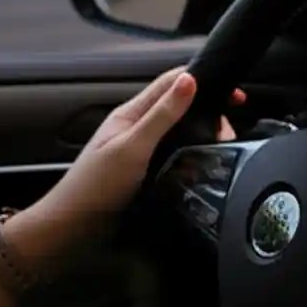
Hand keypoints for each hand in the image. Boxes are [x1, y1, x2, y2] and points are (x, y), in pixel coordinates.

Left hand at [24, 67, 242, 252]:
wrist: (72, 226)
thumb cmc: (96, 186)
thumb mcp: (133, 146)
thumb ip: (162, 114)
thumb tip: (189, 80)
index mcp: (132, 113)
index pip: (171, 82)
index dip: (203, 80)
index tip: (234, 95)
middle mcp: (137, 126)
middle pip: (179, 105)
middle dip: (208, 111)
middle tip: (229, 131)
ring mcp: (140, 148)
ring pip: (179, 130)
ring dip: (202, 133)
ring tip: (221, 147)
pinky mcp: (144, 169)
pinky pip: (174, 152)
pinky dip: (192, 154)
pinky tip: (201, 166)